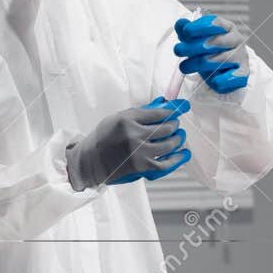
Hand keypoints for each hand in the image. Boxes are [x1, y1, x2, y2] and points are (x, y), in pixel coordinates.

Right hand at [66, 97, 191, 189]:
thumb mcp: (116, 118)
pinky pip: (166, 163)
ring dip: (178, 139)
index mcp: (127, 120)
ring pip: (169, 144)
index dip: (172, 111)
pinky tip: (183, 154)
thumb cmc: (102, 139)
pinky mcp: (141, 167)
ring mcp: (139, 152)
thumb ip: (139, 113)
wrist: (89, 162)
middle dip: (175, 125)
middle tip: (176, 125)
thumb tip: (161, 104)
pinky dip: (177, 159)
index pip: (158, 113)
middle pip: (166, 128)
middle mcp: (134, 135)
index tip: (177, 111)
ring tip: (179, 137)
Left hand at [174, 13, 248, 93]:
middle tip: (178, 50)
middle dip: (195, 46)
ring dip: (201, 63)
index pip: (216, 23)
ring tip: (184, 67)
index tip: (185, 32)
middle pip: (217, 41)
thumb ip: (187, 32)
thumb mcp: (197, 41)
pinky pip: (234, 76)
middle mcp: (236, 40)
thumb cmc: (211, 52)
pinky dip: (223, 80)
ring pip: (222, 59)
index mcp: (227, 27)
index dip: (200, 27)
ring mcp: (241, 56)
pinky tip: (214, 81)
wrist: (225, 72)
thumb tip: (180, 23)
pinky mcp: (243, 73)